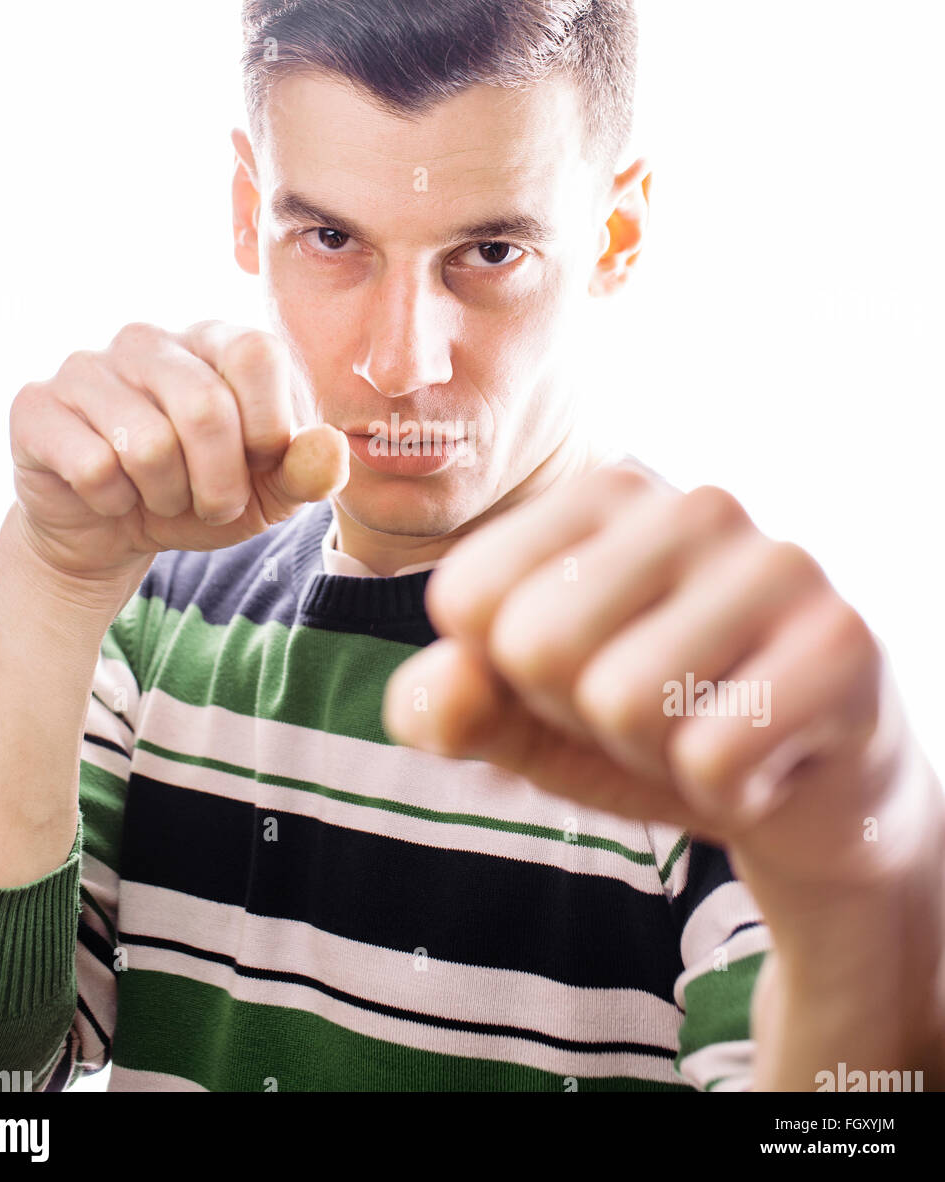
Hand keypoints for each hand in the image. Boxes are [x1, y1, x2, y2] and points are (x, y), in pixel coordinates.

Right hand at [9, 320, 348, 590]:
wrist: (113, 530)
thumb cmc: (200, 494)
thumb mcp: (270, 493)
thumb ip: (310, 470)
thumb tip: (331, 447)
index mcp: (214, 340)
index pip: (257, 352)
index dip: (267, 426)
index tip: (259, 464)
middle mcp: (148, 338)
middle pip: (204, 406)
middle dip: (219, 483)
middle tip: (211, 504)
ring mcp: (87, 366)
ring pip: (147, 444)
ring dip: (166, 497)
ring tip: (159, 496)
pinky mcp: (36, 406)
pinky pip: (92, 466)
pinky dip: (115, 502)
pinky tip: (109, 493)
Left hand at [382, 460, 938, 893]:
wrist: (807, 791)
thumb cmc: (653, 729)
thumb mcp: (529, 720)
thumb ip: (453, 705)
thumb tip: (438, 690)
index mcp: (603, 492)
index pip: (468, 595)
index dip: (508, 673)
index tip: (579, 674)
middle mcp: (692, 504)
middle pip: (538, 644)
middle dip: (580, 714)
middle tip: (654, 708)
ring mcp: (776, 563)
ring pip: (622, 702)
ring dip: (654, 754)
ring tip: (707, 724)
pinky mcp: (844, 641)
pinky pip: (711, 758)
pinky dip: (724, 791)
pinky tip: (767, 754)